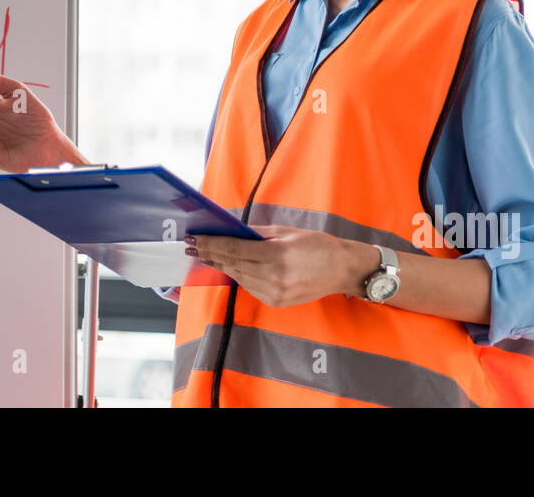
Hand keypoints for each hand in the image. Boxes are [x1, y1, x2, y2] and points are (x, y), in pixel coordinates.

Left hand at [189, 225, 373, 308]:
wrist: (342, 270)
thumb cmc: (318, 245)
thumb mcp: (287, 232)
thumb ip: (257, 233)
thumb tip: (232, 231)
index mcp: (276, 255)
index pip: (234, 249)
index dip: (211, 244)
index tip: (194, 239)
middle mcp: (274, 277)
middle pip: (232, 264)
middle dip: (210, 255)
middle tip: (191, 247)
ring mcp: (275, 293)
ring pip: (239, 277)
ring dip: (221, 266)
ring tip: (205, 256)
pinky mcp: (277, 302)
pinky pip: (250, 287)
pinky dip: (239, 276)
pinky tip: (229, 267)